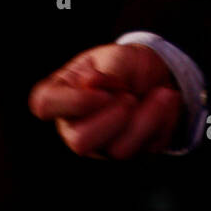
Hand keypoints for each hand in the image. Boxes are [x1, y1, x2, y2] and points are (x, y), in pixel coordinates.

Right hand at [28, 44, 183, 158]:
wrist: (154, 73)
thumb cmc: (124, 64)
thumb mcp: (116, 57)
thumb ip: (105, 71)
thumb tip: (89, 83)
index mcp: (61, 95)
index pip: (45, 104)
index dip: (74, 102)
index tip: (103, 91)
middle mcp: (74, 125)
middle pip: (79, 142)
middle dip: (114, 117)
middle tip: (130, 96)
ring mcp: (100, 145)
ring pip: (119, 151)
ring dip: (146, 118)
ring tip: (159, 93)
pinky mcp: (129, 153)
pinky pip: (148, 149)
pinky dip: (163, 122)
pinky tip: (165, 103)